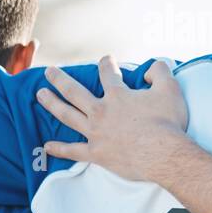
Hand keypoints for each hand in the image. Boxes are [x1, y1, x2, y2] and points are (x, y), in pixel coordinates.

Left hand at [37, 55, 188, 183]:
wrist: (164, 154)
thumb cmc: (168, 122)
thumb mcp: (170, 89)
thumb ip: (160, 72)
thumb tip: (152, 67)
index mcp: (117, 95)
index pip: (108, 74)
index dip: (107, 64)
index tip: (106, 59)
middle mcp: (101, 111)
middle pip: (74, 92)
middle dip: (60, 79)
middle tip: (49, 72)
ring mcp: (96, 133)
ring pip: (67, 115)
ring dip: (52, 104)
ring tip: (41, 95)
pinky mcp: (97, 153)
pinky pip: (74, 150)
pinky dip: (60, 148)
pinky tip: (47, 145)